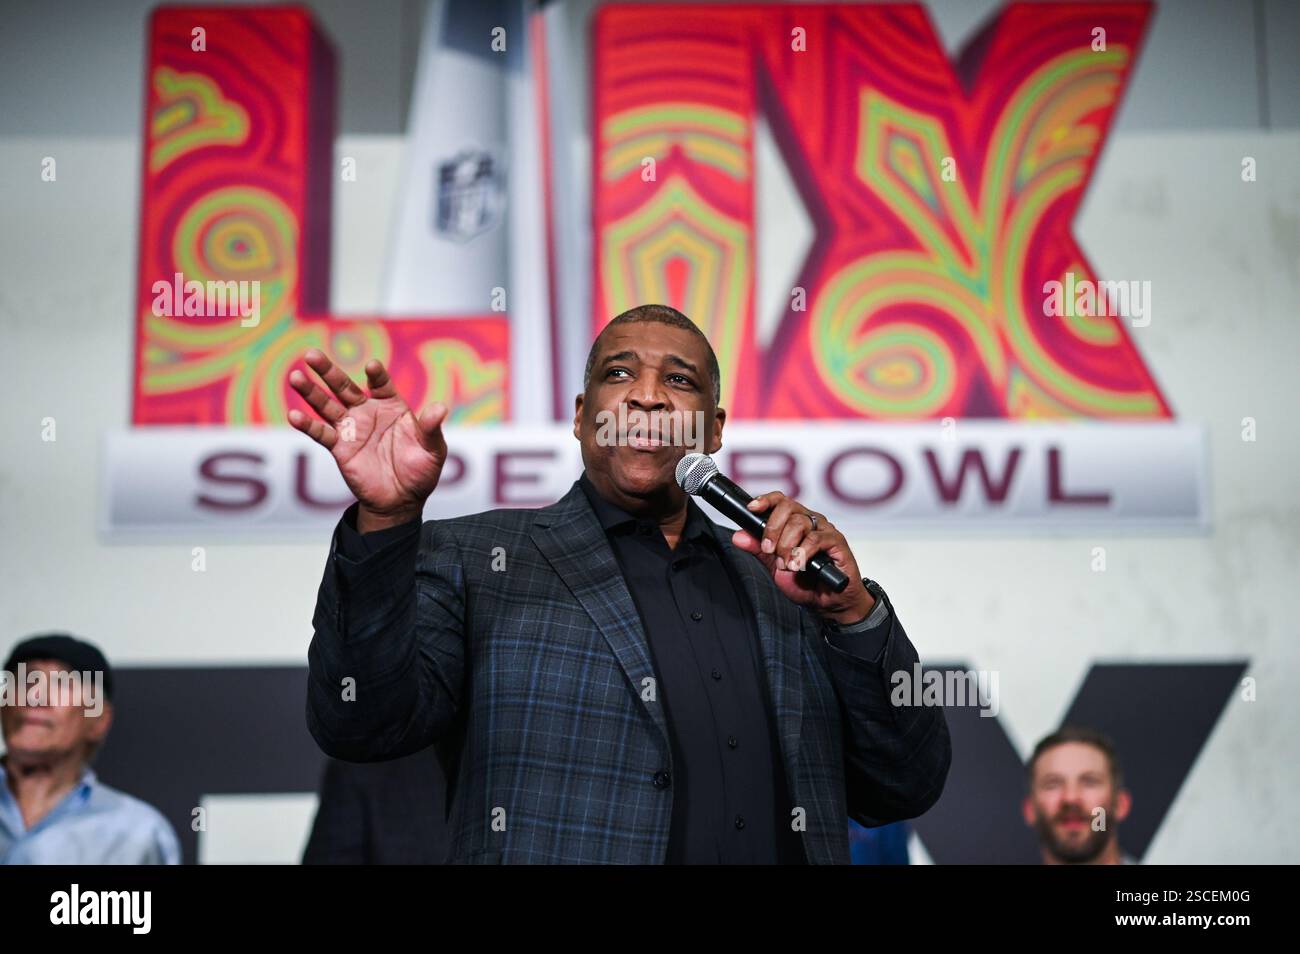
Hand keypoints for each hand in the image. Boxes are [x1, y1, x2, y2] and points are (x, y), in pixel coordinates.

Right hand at [287, 349, 448, 531]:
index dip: (376, 375)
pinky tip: (293, 415)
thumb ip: (431, 428)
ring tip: (295, 376)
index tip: (371, 367)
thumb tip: (440, 408)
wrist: (402, 500)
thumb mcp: (433, 449)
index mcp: (391, 406)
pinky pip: (321, 433)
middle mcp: (368, 412)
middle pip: (344, 386)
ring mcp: (352, 428)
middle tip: (311, 354)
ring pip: (327, 405)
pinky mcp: (340, 448)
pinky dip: (307, 425)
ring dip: (310, 392)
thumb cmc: (421, 471)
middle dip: (328, 371)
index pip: (380, 384)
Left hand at [730, 492, 874, 624]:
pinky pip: (816, 539)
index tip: (752, 509)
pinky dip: (802, 553)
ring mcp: (824, 529)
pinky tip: (798, 566)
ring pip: (800, 523)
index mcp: (794, 522)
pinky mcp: (837, 541)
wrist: (827, 602)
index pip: (780, 501)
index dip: (765, 501)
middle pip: (788, 508)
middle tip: (769, 550)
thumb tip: (738, 536)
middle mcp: (810, 521)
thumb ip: (758, 550)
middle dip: (772, 529)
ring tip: (786, 565)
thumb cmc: (805, 583)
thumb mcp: (774, 567)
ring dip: (787, 545)